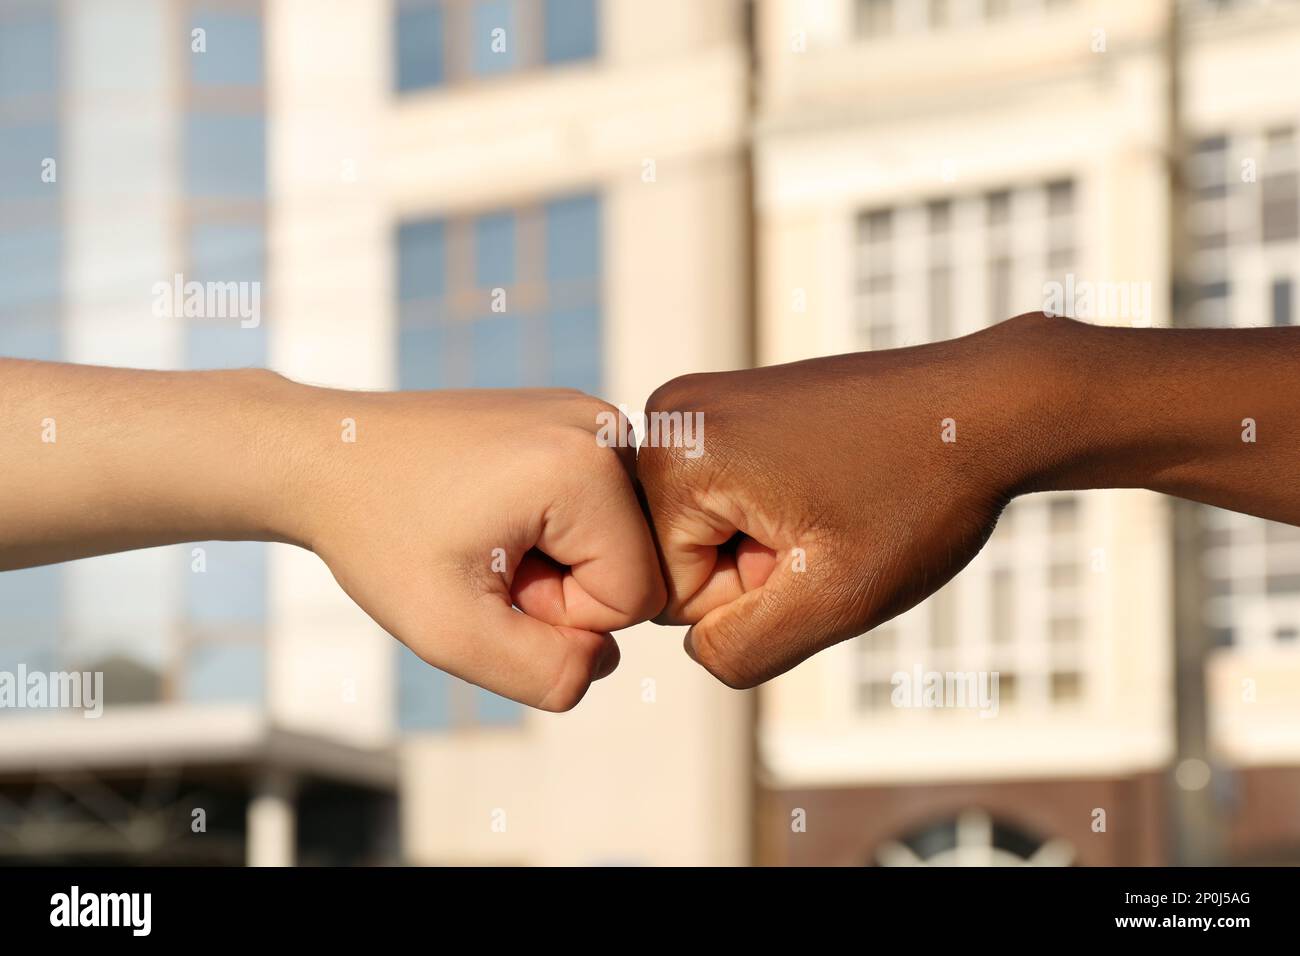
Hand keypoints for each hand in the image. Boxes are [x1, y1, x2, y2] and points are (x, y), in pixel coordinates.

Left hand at [285, 386, 666, 710]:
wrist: (329, 454)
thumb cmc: (378, 534)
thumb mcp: (451, 633)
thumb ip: (547, 674)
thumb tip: (603, 661)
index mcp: (588, 467)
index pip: (636, 597)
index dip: (561, 616)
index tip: (491, 579)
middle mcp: (604, 426)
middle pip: (636, 563)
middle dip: (562, 588)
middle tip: (484, 560)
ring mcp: (591, 416)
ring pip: (619, 539)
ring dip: (557, 561)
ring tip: (487, 535)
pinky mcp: (574, 420)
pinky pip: (600, 509)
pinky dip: (553, 529)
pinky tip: (494, 513)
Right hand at [638, 310, 1299, 687]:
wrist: (986, 406)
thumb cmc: (922, 493)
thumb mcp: (835, 599)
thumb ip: (741, 648)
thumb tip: (695, 646)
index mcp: (673, 455)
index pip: (668, 597)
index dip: (750, 597)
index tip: (813, 544)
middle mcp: (668, 413)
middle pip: (673, 561)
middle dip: (749, 568)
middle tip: (826, 524)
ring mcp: (697, 402)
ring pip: (699, 534)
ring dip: (761, 541)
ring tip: (828, 502)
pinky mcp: (726, 404)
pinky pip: (719, 500)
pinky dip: (767, 510)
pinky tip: (824, 484)